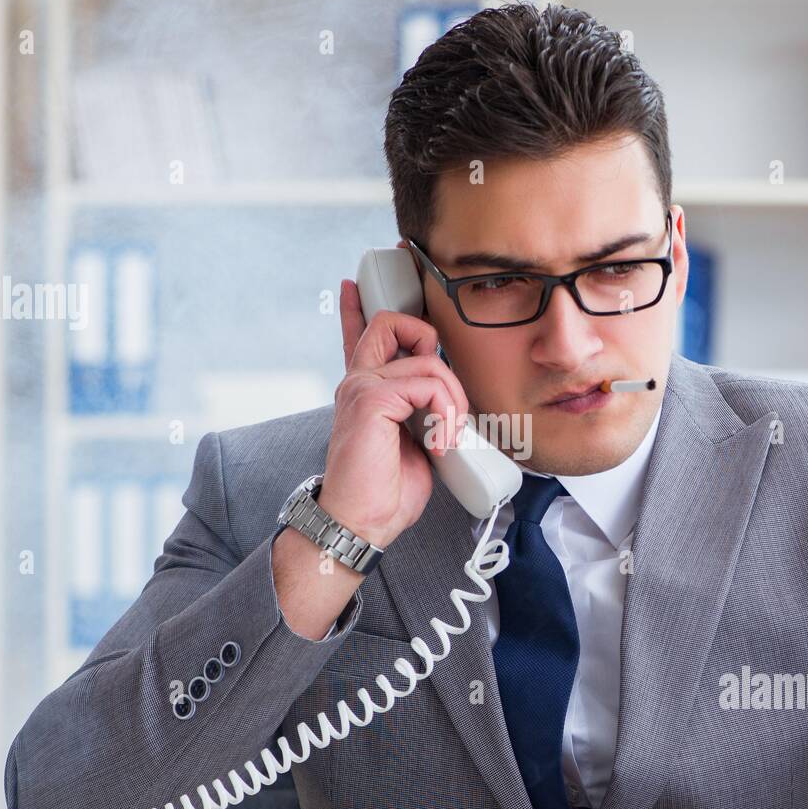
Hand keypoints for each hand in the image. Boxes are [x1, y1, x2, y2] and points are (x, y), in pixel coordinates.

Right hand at [316, 279, 468, 548]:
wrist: (360, 523)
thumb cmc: (385, 493)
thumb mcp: (414, 442)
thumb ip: (423, 411)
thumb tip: (450, 401)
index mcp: (365, 391)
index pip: (359, 336)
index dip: (358, 308)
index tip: (354, 285)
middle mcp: (358, 382)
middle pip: (393, 323)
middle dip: (433, 342)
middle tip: (446, 398)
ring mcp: (361, 386)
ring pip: (429, 360)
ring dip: (453, 400)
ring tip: (446, 436)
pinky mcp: (371, 397)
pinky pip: (429, 382)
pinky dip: (446, 413)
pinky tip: (437, 443)